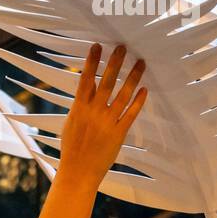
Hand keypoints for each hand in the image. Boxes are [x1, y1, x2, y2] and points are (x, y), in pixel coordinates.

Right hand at [59, 43, 146, 184]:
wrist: (78, 171)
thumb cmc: (72, 148)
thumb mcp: (71, 123)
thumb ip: (80, 106)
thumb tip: (85, 90)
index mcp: (79, 108)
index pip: (86, 79)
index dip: (92, 62)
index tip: (97, 46)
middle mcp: (94, 112)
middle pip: (106, 82)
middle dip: (115, 63)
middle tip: (123, 47)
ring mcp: (107, 122)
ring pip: (122, 94)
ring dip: (132, 77)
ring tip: (140, 63)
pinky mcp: (119, 133)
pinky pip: (131, 114)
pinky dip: (139, 101)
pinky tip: (145, 89)